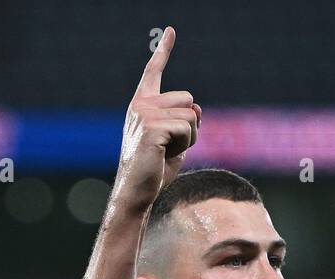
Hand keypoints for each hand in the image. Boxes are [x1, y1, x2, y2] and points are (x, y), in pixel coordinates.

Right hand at [113, 26, 202, 213]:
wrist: (137, 192)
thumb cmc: (155, 169)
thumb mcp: (177, 141)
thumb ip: (187, 120)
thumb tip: (197, 107)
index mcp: (142, 104)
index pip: (153, 72)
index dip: (163, 50)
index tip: (171, 31)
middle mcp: (141, 104)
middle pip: (188, 99)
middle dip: (191, 125)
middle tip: (171, 145)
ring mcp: (144, 115)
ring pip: (191, 115)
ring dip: (189, 137)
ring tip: (167, 152)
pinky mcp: (152, 128)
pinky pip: (187, 128)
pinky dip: (185, 145)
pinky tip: (166, 155)